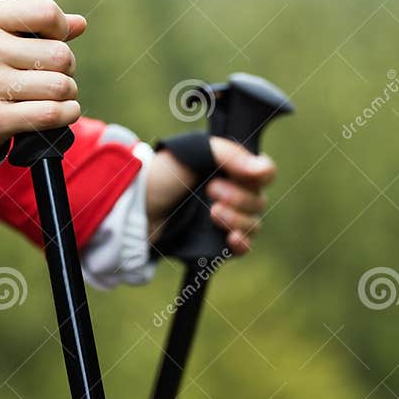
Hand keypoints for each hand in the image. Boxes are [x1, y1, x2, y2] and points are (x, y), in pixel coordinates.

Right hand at [0, 0, 86, 161]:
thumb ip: (38, 24)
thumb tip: (78, 23)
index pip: (45, 11)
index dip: (59, 29)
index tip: (51, 40)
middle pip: (60, 54)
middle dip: (66, 67)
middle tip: (50, 74)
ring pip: (61, 86)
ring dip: (67, 93)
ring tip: (51, 94)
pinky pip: (51, 113)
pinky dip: (67, 113)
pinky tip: (61, 111)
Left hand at [146, 137, 275, 254]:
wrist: (134, 208)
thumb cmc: (161, 174)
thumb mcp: (194, 152)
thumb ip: (229, 154)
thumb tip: (262, 170)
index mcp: (230, 167)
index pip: (264, 172)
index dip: (260, 176)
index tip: (246, 175)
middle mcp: (231, 191)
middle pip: (258, 200)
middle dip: (239, 197)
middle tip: (211, 191)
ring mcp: (224, 217)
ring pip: (253, 224)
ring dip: (237, 219)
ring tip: (212, 214)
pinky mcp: (214, 241)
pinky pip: (243, 247)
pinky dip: (242, 244)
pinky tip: (231, 239)